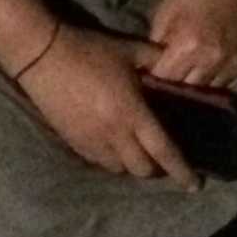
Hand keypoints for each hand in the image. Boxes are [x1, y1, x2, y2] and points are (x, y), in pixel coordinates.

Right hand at [15, 27, 199, 185]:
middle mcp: (114, 134)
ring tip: (135, 150)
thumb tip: (175, 62)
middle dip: (156, 168)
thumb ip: (156, 59)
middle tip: (161, 157)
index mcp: (133, 114)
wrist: (41, 55)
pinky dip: (111, 159)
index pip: (164, 152)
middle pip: (142, 169)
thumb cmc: (88, 50)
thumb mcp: (128, 50)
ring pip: (119, 169)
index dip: (182, 171)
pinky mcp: (72, 141)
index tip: (195, 185)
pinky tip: (111, 144)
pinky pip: (98, 162)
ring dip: (132, 164)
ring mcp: (91, 141)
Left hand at [146, 0, 236, 87]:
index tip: (151, 73)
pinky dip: (218, 77)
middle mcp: (213, 60)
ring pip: (210, 88)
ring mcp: (234, 63)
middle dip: (176, 81)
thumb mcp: (164, 11)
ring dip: (198, 82)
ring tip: (191, 72)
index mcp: (188, 46)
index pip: (165, 79)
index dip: (155, 76)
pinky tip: (210, 67)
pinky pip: (230, 82)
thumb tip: (150, 66)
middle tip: (171, 73)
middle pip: (188, 87)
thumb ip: (156, 43)